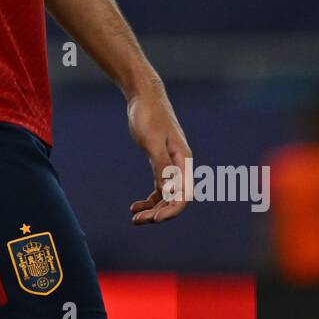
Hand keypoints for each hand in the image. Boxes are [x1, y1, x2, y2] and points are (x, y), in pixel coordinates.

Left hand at [126, 82, 191, 224]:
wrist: (144, 96)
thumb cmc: (148, 115)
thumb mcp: (152, 141)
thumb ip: (161, 165)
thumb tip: (168, 190)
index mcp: (183, 161)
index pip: (184, 195)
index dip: (171, 211)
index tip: (154, 220)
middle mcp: (180, 166)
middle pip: (175, 199)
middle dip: (159, 213)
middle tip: (138, 221)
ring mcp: (170, 165)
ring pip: (166, 196)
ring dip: (153, 209)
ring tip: (135, 218)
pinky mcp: (159, 162)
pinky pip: (159, 188)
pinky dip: (149, 199)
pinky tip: (135, 207)